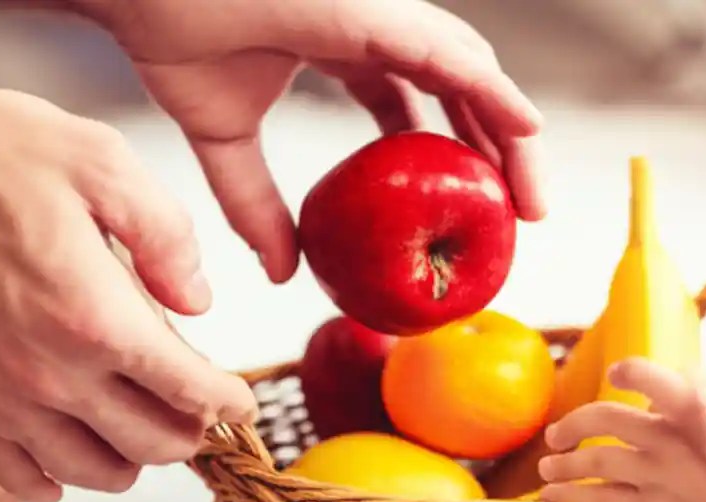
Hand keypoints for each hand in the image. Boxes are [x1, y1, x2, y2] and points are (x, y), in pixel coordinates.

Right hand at [0, 76, 256, 501]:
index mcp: (95, 317)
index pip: (187, 389)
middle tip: (202, 412)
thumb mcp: (101, 163)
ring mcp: (1, 393)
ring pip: (91, 470)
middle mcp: (49, 371)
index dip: (227, 400)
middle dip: (190, 433)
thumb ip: (166, 237)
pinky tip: (71, 464)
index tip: (241, 400)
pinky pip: (15, 472)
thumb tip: (197, 298)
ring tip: (148, 430)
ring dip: (132, 460)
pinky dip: (52, 480)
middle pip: (150, 442)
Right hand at [89, 0, 545, 282]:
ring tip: (530, 197)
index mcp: (347, 50)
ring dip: (509, 136)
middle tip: (519, 214)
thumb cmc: (174, 35)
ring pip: (472, 75)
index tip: (471, 208)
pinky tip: (525, 133)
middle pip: (461, 93)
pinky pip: (452, 55)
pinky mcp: (376, 12)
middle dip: (496, 152)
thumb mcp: (227, 142)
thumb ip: (256, 205)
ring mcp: (382, 16)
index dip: (451, 154)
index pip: (420, 105)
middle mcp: (376, 30)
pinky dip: (494, 92)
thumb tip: (282, 271)